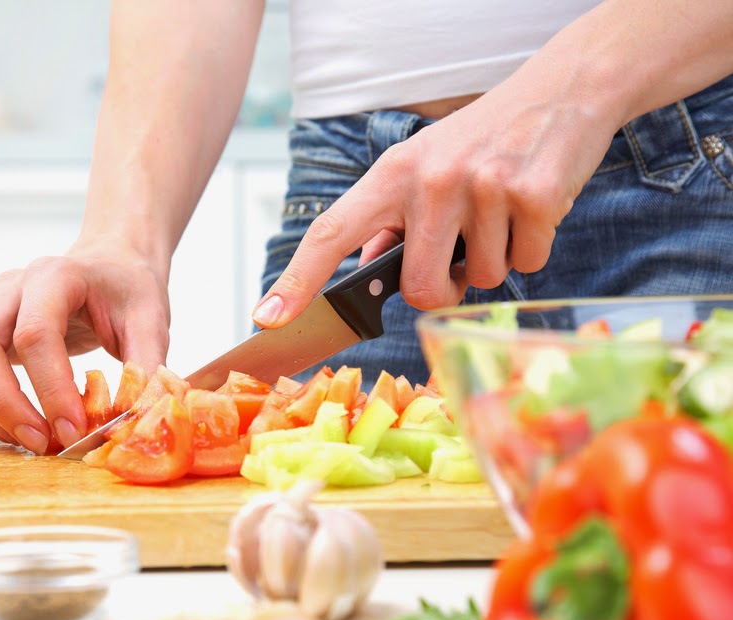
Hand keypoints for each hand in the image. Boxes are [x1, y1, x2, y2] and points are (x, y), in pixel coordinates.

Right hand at [0, 244, 170, 453]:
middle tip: (42, 443)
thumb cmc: (127, 289)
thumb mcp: (151, 319)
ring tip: (24, 439)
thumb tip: (136, 419)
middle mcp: (10, 288)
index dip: (50, 389)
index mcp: (55, 276)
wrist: (107, 265)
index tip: (74, 431)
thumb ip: (147, 365)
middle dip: (3, 405)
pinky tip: (6, 427)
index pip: (35, 334)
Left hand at [251, 79, 618, 326]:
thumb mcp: (423, 165)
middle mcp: (430, 179)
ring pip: (481, 280)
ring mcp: (482, 187)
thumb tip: (367, 265)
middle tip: (459, 257)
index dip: (296, 281)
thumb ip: (391, 219)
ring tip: (500, 213)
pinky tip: (530, 208)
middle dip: (442, 289)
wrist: (563, 90)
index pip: (331, 232)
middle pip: (420, 289)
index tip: (268, 318)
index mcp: (392, 174)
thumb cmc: (483, 138)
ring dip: (493, 262)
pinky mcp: (533, 196)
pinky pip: (525, 264)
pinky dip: (530, 249)